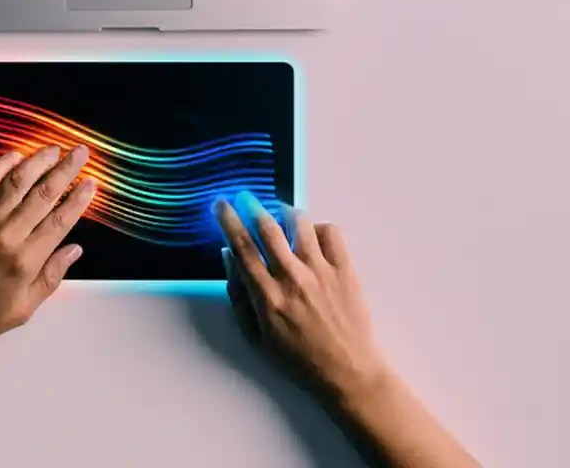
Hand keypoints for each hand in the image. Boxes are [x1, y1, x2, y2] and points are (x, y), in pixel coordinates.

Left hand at [0, 146, 96, 359]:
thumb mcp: (23, 308)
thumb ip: (51, 277)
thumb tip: (74, 250)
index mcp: (24, 261)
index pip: (60, 221)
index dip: (78, 199)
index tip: (91, 184)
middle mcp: (5, 235)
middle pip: (43, 193)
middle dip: (66, 170)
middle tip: (80, 153)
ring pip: (16, 180)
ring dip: (38, 161)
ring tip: (54, 149)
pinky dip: (2, 164)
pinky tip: (16, 156)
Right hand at [217, 196, 387, 402]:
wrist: (347, 371)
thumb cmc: (299, 359)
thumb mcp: (256, 336)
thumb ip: (239, 297)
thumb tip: (229, 259)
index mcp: (267, 297)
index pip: (242, 248)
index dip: (228, 221)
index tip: (221, 205)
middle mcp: (292, 278)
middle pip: (267, 228)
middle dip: (251, 207)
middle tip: (245, 197)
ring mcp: (321, 271)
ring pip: (300, 223)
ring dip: (285, 213)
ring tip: (280, 214)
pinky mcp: (345, 269)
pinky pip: (330, 232)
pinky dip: (318, 228)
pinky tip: (312, 237)